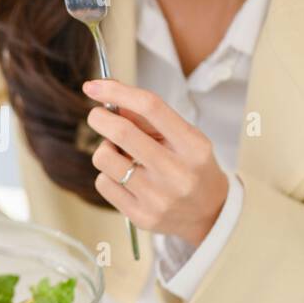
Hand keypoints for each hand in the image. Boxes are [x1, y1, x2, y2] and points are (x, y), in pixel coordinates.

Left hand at [82, 78, 228, 244]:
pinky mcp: (141, 216)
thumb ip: (149, 118)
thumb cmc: (191, 166)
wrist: (209, 214)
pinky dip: (107, 174)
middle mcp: (177, 172)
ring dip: (104, 148)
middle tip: (97, 115)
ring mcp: (158, 198)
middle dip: (99, 117)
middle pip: (122, 132)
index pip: (150, 106)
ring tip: (119, 153)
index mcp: (193, 146)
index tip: (94, 86)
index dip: (117, 91)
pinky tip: (123, 177)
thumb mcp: (184, 137)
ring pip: (105, 158)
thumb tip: (110, 97)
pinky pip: (103, 183)